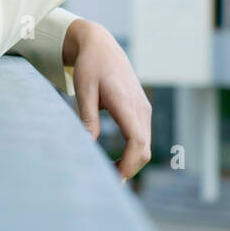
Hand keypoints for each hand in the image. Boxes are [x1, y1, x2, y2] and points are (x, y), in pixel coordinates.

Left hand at [63, 19, 151, 182]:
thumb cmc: (90, 66)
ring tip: (106, 174)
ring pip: (145, 146)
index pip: (137, 141)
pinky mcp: (140, 112)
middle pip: (144, 149)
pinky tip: (114, 161)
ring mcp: (143, 110)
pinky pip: (141, 139)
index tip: (113, 178)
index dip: (128, 164)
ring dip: (130, 163)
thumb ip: (88, 119)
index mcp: (126, 102)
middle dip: (128, 169)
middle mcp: (140, 108)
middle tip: (104, 183)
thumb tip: (87, 146)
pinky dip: (132, 154)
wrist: (102, 46)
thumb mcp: (84, 91)